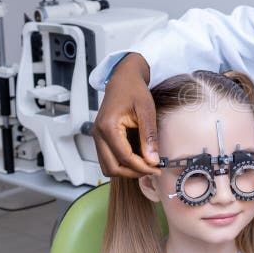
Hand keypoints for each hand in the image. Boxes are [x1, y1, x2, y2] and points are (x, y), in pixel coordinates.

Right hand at [91, 53, 159, 177]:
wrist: (123, 79)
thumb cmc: (134, 90)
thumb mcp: (147, 110)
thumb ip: (149, 136)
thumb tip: (153, 160)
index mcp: (108, 126)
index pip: (123, 157)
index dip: (141, 167)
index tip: (157, 168)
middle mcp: (98, 133)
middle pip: (111, 167)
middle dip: (132, 172)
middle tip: (152, 170)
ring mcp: (97, 137)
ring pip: (108, 166)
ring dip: (126, 170)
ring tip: (146, 164)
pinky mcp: (101, 138)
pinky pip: (109, 159)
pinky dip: (122, 163)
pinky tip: (139, 158)